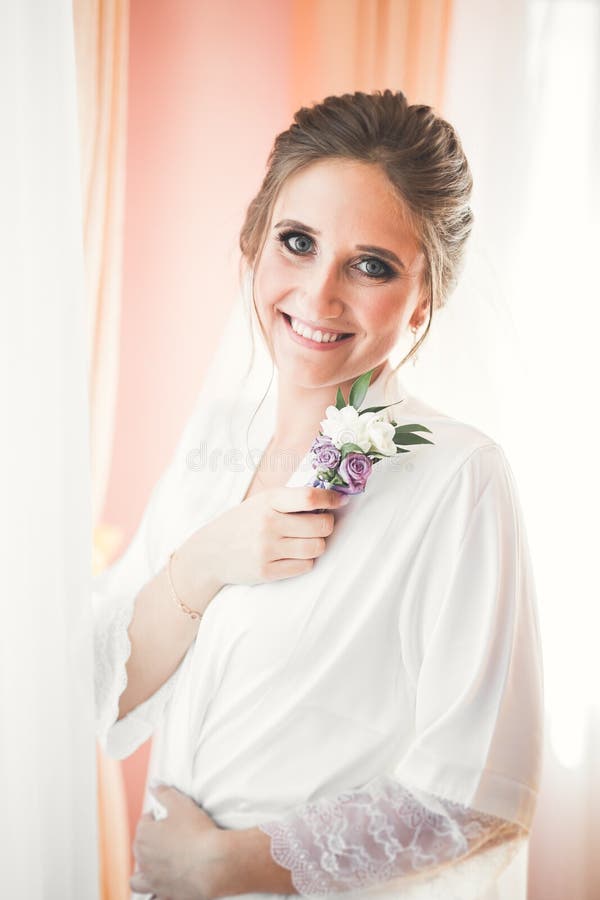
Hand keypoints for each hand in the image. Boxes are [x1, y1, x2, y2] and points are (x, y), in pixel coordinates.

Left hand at [129, 784, 227, 899]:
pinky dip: (155, 894)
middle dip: (151, 841)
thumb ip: (165, 793)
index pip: (145, 822)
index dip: (158, 817)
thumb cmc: (197, 833)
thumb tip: (154, 784)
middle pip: (140, 848)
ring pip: (137, 880)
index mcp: (144, 836)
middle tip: (171, 836)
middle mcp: (143, 860)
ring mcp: (153, 880)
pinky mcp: (164, 894)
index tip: (170, 816)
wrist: (212, 864)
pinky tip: (163, 889)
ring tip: (155, 868)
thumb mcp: (181, 804)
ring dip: (142, 874)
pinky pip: (153, 898)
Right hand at [188, 485, 348, 587]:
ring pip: (316, 548)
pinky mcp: (267, 571)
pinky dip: (305, 561)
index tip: (340, 501)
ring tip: (305, 541)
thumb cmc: (243, 523)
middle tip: (319, 525)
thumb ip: (290, 500)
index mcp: (268, 501)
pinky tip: (293, 555)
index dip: (331, 499)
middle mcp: (268, 524)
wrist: (210, 552)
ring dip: (317, 545)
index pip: (309, 497)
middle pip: (321, 526)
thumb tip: (331, 499)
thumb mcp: (261, 502)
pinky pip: (305, 566)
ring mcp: (267, 549)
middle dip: (326, 526)